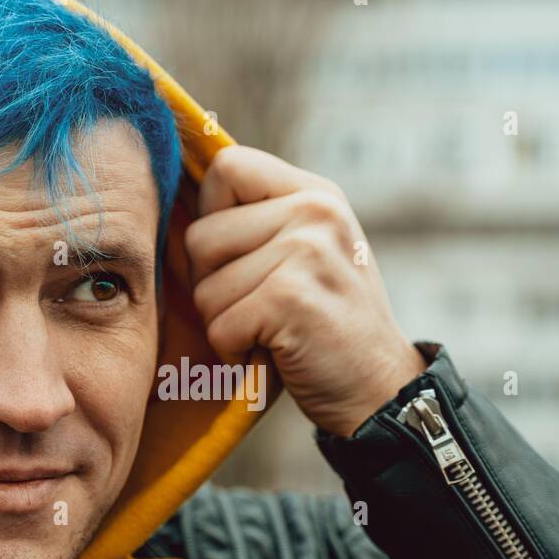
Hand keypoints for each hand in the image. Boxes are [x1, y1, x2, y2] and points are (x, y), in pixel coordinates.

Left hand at [185, 145, 424, 437]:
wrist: (380, 390)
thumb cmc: (328, 325)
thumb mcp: (310, 251)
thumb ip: (260, 220)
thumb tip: (178, 199)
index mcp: (316, 193)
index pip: (226, 168)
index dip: (212, 214)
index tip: (239, 255)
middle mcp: (314, 212)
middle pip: (201, 236)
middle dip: (213, 284)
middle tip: (260, 308)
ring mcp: (305, 252)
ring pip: (204, 288)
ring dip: (224, 323)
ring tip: (271, 331)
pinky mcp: (289, 298)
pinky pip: (218, 326)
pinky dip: (234, 351)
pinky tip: (272, 351)